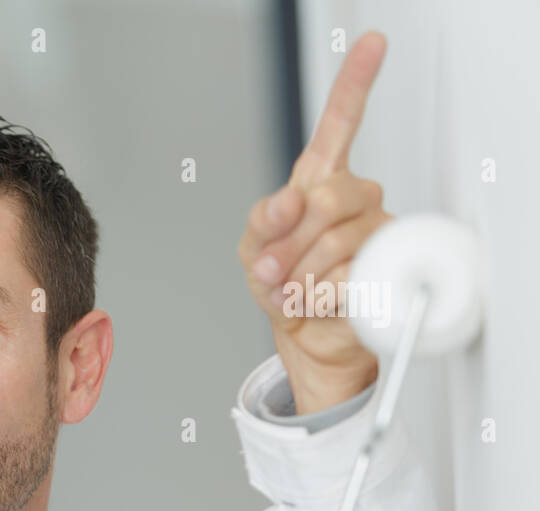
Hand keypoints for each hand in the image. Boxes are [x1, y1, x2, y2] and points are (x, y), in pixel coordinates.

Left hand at [237, 31, 391, 414]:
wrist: (304, 335)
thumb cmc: (282, 283)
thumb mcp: (254, 248)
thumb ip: (264, 219)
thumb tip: (289, 202)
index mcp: (321, 181)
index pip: (341, 122)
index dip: (357, 82)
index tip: (371, 44)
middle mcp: (357, 198)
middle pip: (325, 201)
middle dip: (286, 244)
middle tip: (270, 272)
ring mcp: (378, 231)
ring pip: (334, 244)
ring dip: (297, 278)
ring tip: (290, 292)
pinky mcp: (387, 271)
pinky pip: (345, 279)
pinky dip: (316, 299)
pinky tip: (313, 302)